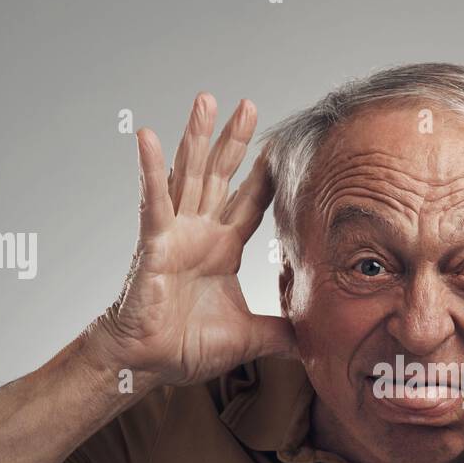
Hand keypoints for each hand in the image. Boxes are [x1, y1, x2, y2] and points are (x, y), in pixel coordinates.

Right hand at [94, 92, 297, 387]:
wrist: (148, 363)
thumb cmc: (187, 346)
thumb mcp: (249, 337)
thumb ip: (281, 333)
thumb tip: (317, 343)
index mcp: (223, 249)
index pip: (250, 202)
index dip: (265, 176)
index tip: (281, 148)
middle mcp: (200, 233)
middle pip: (221, 176)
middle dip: (235, 140)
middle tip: (249, 105)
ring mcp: (175, 233)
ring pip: (189, 175)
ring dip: (197, 136)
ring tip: (207, 100)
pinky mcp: (153, 243)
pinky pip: (153, 201)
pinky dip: (150, 170)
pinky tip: (147, 136)